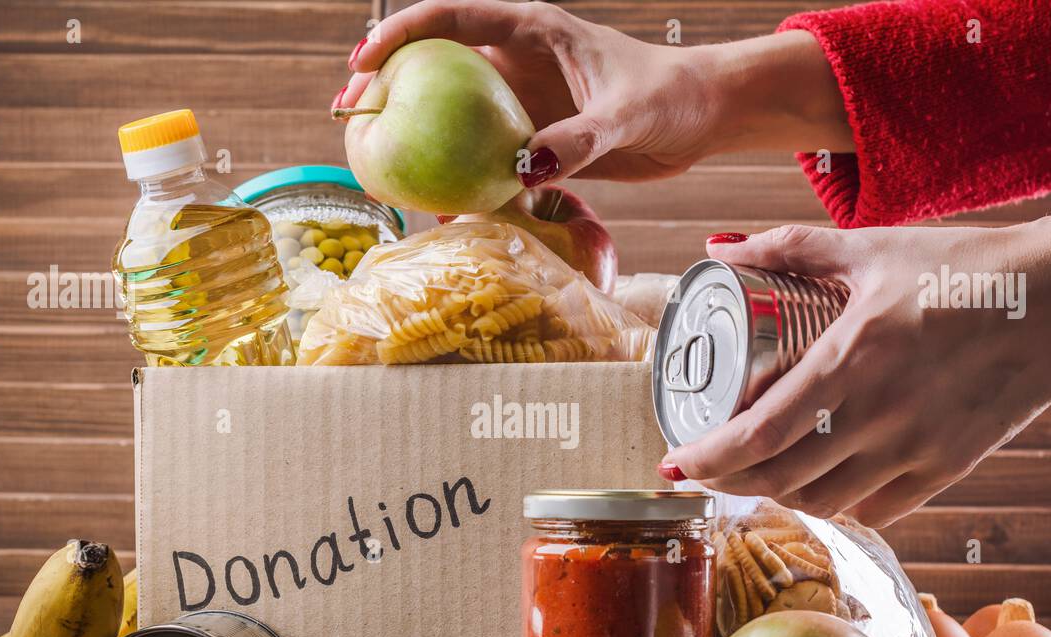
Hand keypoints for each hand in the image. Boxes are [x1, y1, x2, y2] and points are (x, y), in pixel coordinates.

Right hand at [339, 0, 852, 185]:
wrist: (701, 118)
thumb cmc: (670, 95)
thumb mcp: (626, 112)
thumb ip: (577, 138)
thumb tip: (523, 168)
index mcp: (531, 30)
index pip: (449, 19)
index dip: (398, 35)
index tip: (362, 64)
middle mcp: (516, 62)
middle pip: (434, 64)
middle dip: (386, 85)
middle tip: (349, 117)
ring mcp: (522, 102)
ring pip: (451, 113)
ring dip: (414, 134)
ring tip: (376, 163)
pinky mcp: (535, 139)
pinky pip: (483, 155)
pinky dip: (457, 175)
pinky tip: (436, 202)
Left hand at [663, 202, 1050, 527]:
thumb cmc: (963, 268)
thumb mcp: (871, 248)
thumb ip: (789, 247)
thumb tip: (718, 246)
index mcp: (853, 359)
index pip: (759, 434)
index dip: (707, 459)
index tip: (673, 463)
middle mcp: (880, 416)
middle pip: (780, 478)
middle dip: (729, 480)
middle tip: (705, 467)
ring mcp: (916, 450)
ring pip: (823, 502)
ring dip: (778, 494)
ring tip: (755, 473)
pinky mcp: (948, 469)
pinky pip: (874, 509)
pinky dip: (836, 504)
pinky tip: (818, 483)